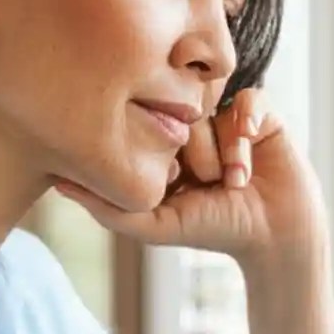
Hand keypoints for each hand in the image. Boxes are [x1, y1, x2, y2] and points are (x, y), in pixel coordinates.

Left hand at [57, 88, 333, 333]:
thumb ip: (108, 208)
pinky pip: (247, 99)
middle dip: (196, 154)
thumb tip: (57, 182)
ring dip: (225, 150)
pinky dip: (248, 127)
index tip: (178, 183)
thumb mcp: (156, 225)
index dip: (160, 153)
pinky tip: (252, 154)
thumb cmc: (217, 231)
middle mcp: (193, 127)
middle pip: (178, 115)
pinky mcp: (261, 113)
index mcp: (164, 148)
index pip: (145, 126)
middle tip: (209, 184)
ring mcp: (226, 117)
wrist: (276, 234)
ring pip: (212, 109)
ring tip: (235, 182)